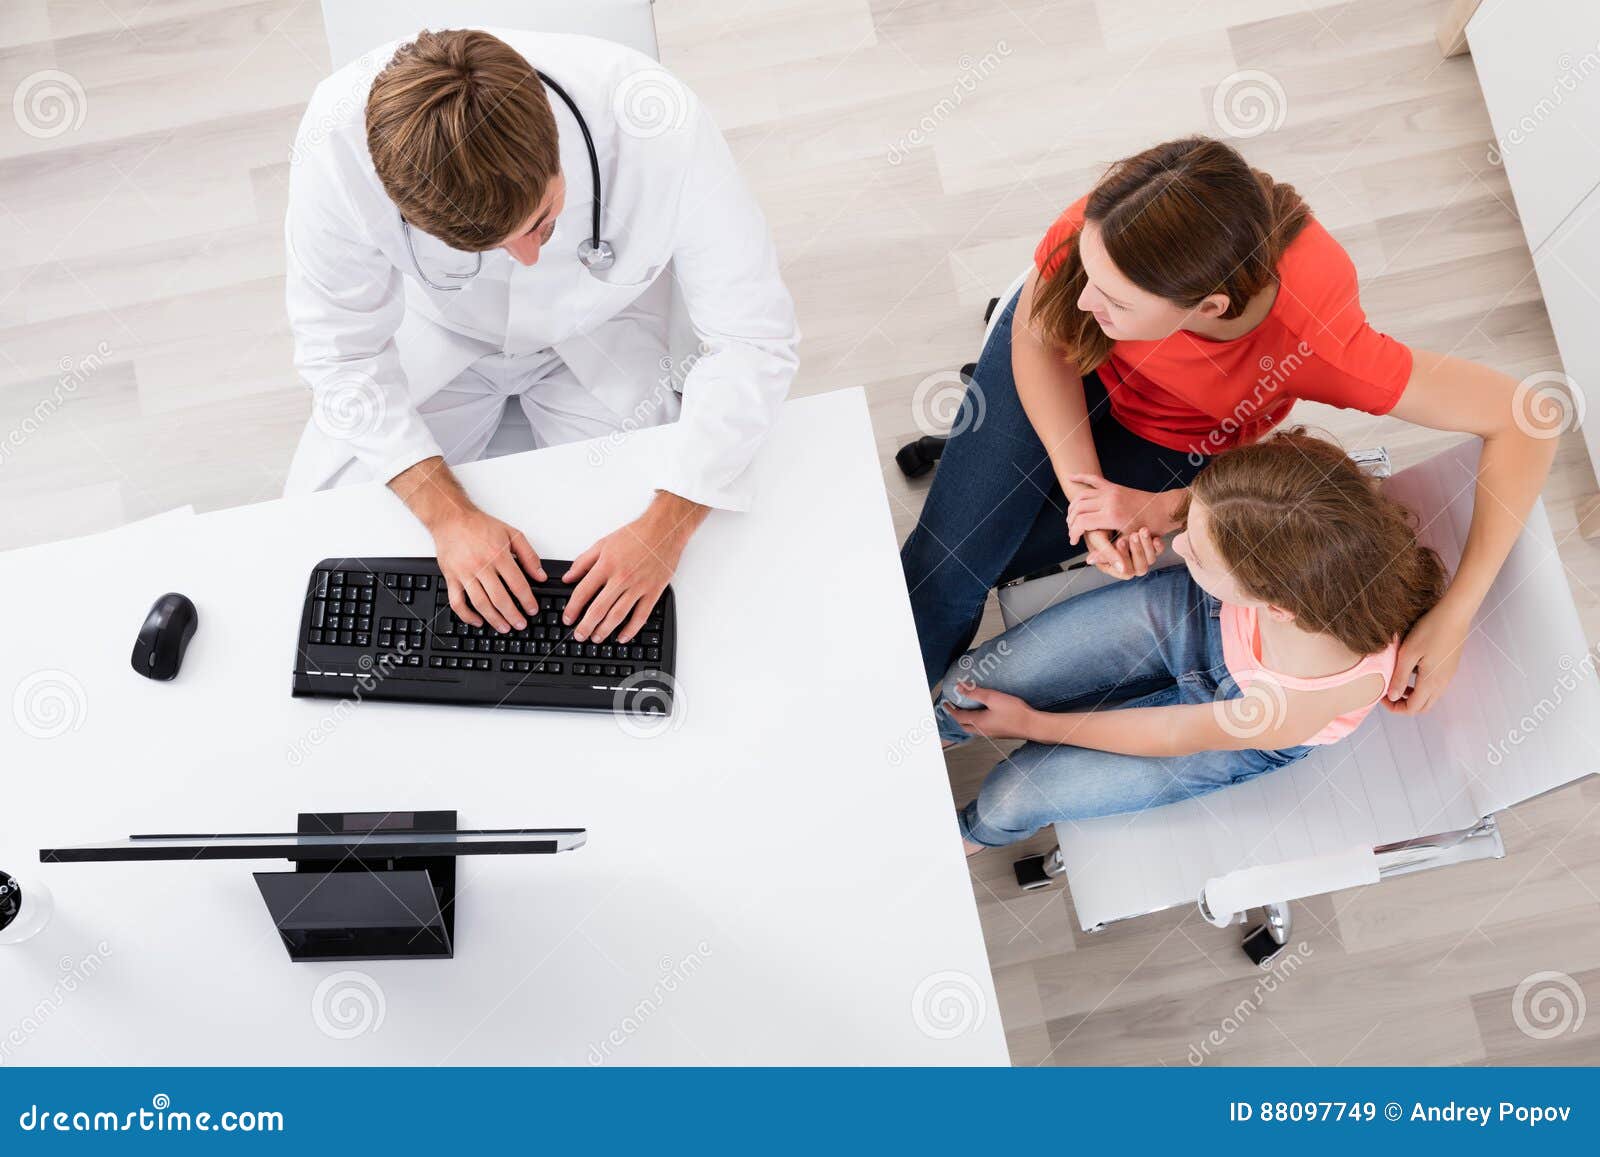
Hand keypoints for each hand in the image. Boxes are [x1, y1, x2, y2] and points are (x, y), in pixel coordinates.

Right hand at [431, 507, 545, 631]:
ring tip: (505, 627)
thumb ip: (528, 555)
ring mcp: (464, 573)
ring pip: (480, 603)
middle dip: (513, 615)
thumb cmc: (480, 525)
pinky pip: (457, 602)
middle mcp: (481, 566)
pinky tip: (478, 621)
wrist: (451, 518)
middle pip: (500, 598)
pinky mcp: (451, 578)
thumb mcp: (512, 534)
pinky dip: (467, 615)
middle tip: (521, 625)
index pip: (517, 584)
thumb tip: (540, 576)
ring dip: (494, 619)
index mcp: (498, 555)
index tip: (533, 610)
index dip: (527, 600)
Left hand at [563, 492, 708, 642]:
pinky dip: (631, 630)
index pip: (583, 592)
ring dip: (605, 630)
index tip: (568, 618)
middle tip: (579, 636)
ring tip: (596, 638)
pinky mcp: (653, 592)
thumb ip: (583, 562)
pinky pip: (640, 616)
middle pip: (598, 608)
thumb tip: (568, 577)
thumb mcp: (603, 543)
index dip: (573, 608)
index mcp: (606, 565)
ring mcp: (638, 587)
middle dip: (586, 626)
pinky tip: (622, 636)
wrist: (664, 530)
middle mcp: (621, 578)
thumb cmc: (635, 535)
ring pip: (618, 615)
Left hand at [944, 683, 1038, 740]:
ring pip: (972, 729)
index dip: (950, 710)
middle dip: (956, 718)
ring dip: (965, 721)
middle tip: (952, 709)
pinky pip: (981, 729)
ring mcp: (991, 733)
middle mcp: (982, 730)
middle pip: (963, 726)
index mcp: (978, 722)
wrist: (1032, 726)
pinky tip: (981, 717)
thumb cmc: (1014, 712)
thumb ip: (975, 693)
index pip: (958, 717)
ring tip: (964, 712)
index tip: (945, 704)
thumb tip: (960, 688)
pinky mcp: (999, 733)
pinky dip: (975, 723)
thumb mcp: (993, 698)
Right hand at [1065, 473, 1168, 542]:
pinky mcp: (1113, 486)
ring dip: (1073, 506)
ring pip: (1082, 495)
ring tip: (1071, 517)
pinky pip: (1093, 479)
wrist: (1164, 510)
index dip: (1074, 532)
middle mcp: (1108, 500)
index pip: (1082, 522)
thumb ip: (1107, 551)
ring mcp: (1110, 491)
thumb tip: (1089, 561)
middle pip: (1078, 508)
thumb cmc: (1148, 528)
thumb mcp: (1128, 542)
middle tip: (1071, 531)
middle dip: (1071, 521)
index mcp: (1111, 515)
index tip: (1073, 540)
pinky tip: (1070, 478)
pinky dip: (1081, 478)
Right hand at [1083, 529, 1163, 580]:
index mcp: (1113, 567)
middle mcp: (1127, 564)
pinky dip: (1158, 545)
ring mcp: (1139, 556)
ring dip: (1147, 545)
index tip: (1120, 541)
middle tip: (1133, 535)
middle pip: (1140, 568)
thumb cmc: (1098, 527)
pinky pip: (1158, 551)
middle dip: (1137, 551)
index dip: (1124, 558)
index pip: (1125, 572)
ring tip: (1143, 530)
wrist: (1107, 514)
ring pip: (1150, 559)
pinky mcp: (1148, 547)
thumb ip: (1102, 551)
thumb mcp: (1097, 538)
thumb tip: (1096, 562)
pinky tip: (1155, 537)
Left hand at [1384, 597, 1472, 714]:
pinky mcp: (1450, 667)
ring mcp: (1449, 675)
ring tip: (1399, 680)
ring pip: (1430, 697)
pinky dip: (1422, 686)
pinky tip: (1413, 670)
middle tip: (1389, 691)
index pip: (1412, 708)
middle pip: (1423, 706)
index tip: (1382, 697)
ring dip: (1414, 695)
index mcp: (1431, 682)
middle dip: (1404, 704)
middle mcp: (1442, 683)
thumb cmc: (1430, 630)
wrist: (1454, 614)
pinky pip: (1436, 686)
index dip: (1395, 708)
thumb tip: (1392, 697)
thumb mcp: (1408, 654)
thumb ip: (1400, 678)